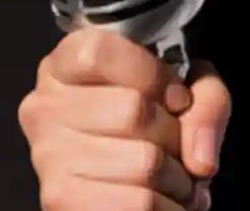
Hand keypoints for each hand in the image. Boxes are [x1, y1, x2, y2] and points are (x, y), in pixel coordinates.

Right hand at [17, 28, 230, 209]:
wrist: (119, 186)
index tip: (174, 96)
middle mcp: (45, 108)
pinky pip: (139, 204)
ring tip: (170, 176)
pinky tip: (160, 200)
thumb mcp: (183, 92)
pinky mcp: (61, 201)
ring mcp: (48, 157)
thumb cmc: (149, 129)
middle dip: (173, 133)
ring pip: (144, 163)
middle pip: (132, 110)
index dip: (151, 74)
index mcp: (63, 66)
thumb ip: (205, 102)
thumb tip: (200, 158)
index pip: (99, 53)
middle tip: (173, 143)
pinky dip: (167, 208)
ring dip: (177, 177)